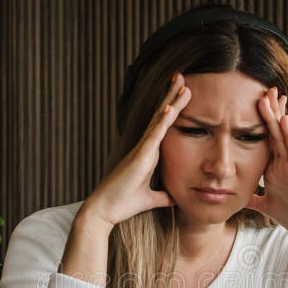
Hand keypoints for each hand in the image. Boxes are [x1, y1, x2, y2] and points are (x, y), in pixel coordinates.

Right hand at [82, 73, 191, 227]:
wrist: (104, 211)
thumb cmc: (122, 204)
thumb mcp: (150, 200)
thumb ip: (163, 196)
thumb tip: (176, 198)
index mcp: (147, 155)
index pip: (163, 127)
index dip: (173, 110)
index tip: (183, 93)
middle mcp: (144, 148)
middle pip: (160, 117)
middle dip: (172, 96)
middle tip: (182, 76)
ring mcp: (141, 150)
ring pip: (159, 121)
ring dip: (170, 101)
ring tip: (181, 82)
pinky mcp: (140, 157)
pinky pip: (154, 136)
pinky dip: (162, 122)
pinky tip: (170, 107)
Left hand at [245, 87, 287, 238]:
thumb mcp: (266, 206)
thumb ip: (254, 199)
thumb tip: (238, 197)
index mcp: (274, 168)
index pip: (263, 141)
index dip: (257, 124)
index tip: (247, 107)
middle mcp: (283, 162)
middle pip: (272, 132)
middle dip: (268, 112)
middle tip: (261, 89)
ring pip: (282, 136)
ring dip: (275, 116)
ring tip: (269, 96)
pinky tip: (283, 120)